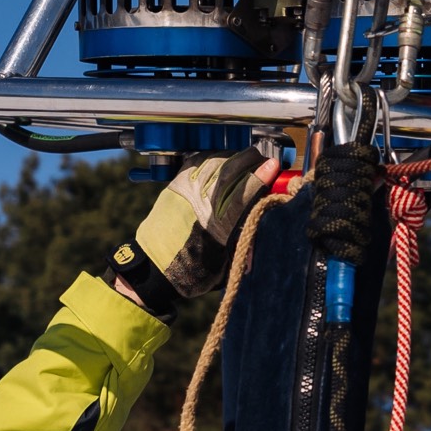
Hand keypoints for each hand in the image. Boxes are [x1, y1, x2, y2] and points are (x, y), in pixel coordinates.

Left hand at [127, 149, 281, 298]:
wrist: (155, 268)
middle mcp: (201, 203)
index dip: (262, 176)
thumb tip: (262, 215)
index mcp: (217, 226)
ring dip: (234, 158)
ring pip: (216, 162)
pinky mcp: (177, 185)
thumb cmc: (194, 272)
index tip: (275, 165)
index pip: (245, 192)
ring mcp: (187, 191)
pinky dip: (214, 160)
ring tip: (245, 161)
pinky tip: (222, 163)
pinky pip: (199, 162)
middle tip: (264, 160)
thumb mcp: (226, 263)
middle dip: (251, 160)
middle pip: (232, 169)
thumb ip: (244, 237)